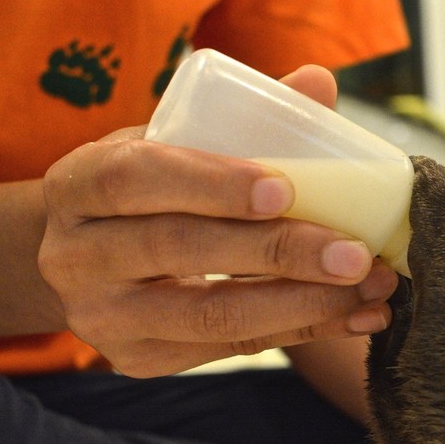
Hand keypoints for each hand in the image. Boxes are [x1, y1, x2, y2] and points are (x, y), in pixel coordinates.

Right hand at [38, 66, 397, 376]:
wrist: (93, 260)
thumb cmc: (150, 190)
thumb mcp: (176, 146)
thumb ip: (243, 119)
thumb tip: (319, 84)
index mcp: (78, 184)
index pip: (134, 178)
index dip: (209, 183)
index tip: (284, 189)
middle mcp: (75, 257)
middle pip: (179, 251)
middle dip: (278, 252)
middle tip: (355, 253)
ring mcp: (104, 318)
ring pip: (211, 316)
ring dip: (304, 303)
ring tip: (370, 286)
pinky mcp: (141, 359)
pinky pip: (234, 349)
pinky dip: (306, 330)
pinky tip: (359, 315)